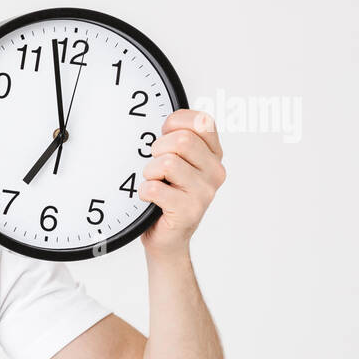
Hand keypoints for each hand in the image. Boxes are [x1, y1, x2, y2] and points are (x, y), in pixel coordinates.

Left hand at [139, 109, 226, 257]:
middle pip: (183, 140)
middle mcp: (215, 172)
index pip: (201, 121)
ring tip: (153, 182)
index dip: (175, 123)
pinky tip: (149, 198)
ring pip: (167, 163)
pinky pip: (155, 189)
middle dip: (158, 149)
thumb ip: (178, 139)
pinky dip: (144, 191)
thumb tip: (168, 121)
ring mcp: (204, 192)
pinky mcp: (188, 211)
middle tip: (155, 165)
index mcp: (214, 154)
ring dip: (150, 172)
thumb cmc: (166, 195)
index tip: (164, 135)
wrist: (166, 237)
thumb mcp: (176, 162)